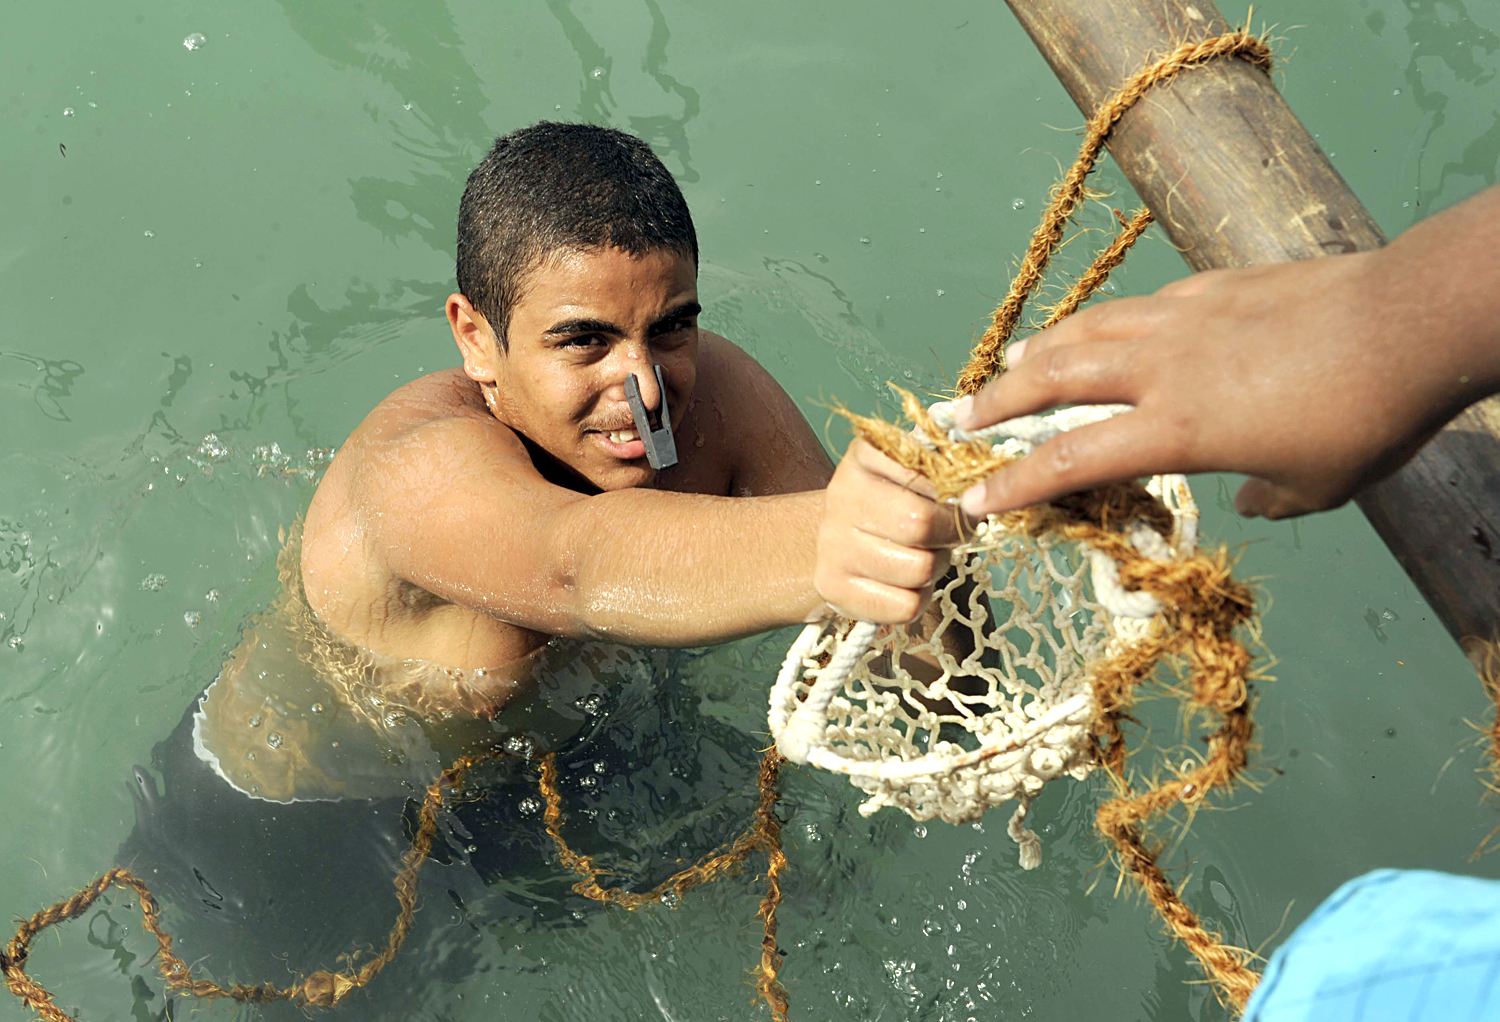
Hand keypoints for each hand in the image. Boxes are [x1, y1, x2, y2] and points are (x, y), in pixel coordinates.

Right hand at [814, 439, 964, 622]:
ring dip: (936, 567)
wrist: (835, 538)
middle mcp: (842, 496)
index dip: (956, 491)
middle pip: (922, 523)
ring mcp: (833, 544)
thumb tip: (980, 486)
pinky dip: (919, 599)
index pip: (927, 472)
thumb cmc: (890, 503)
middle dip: (950, 533)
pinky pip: (905, 606)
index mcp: (864, 456)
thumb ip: (944, 467)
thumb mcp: (911, 471)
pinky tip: (908, 583)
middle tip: (949, 534)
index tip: (958, 498)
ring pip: (919, 569)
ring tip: (925, 556)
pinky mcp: (834, 587)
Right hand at [955, 241, 1499, 519]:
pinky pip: (1137, 307)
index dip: (1016, 485)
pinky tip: (1104, 330)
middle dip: (999, 402)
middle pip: (1054, 379)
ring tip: (1011, 364)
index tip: (975, 501)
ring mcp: (1184, 318)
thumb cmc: (1364, 421)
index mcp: (1178, 428)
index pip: (1072, 461)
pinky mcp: (1211, 287)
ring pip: (1086, 330)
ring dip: (1039, 351)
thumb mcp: (1313, 487)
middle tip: (963, 418)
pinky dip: (1103, 325)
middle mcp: (1163, 367)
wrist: (1409, 324)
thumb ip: (1266, 498)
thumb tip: (1248, 499)